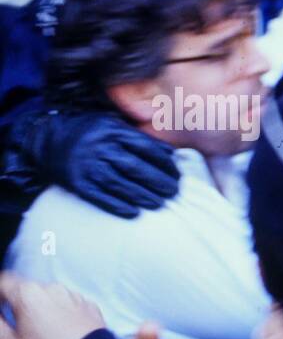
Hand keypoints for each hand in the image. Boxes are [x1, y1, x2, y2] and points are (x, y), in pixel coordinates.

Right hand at [0, 274, 105, 338]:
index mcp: (28, 294)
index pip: (3, 282)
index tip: (0, 307)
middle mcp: (52, 288)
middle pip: (27, 289)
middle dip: (20, 303)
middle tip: (20, 323)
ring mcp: (74, 295)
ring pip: (50, 296)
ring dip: (43, 308)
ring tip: (44, 331)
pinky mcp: (90, 305)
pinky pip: (69, 304)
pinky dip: (63, 312)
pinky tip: (62, 330)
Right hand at [20, 110, 179, 218]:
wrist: (49, 140)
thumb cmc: (93, 134)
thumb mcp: (114, 126)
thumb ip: (141, 138)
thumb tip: (172, 154)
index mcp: (112, 130)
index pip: (146, 148)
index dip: (165, 164)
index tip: (177, 175)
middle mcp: (99, 146)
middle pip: (135, 167)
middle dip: (158, 181)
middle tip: (173, 191)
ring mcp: (86, 165)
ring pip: (120, 184)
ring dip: (143, 196)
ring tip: (159, 203)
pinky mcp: (77, 182)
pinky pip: (100, 197)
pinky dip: (118, 206)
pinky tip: (134, 213)